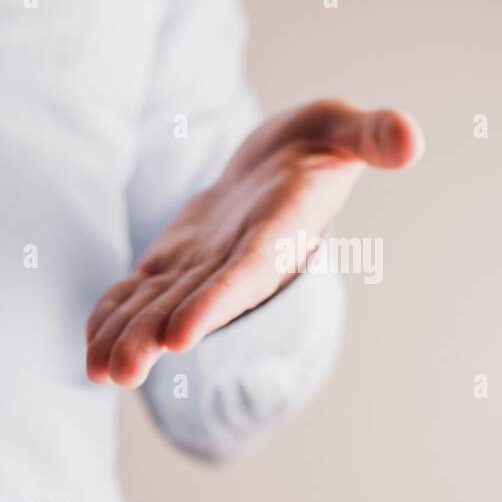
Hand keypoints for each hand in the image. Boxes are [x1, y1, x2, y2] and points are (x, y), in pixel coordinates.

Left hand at [85, 99, 423, 385]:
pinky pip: (138, 291)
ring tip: (95, 373)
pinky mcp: (172, 260)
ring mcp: (199, 266)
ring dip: (125, 338)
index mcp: (277, 235)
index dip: (213, 303)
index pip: (244, 275)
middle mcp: (234, 263)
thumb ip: (373, 134)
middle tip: (120, 372)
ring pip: (157, 306)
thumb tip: (411, 141)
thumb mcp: (345, 127)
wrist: (283, 163)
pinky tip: (89, 344)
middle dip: (153, 337)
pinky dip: (113, 313)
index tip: (181, 335)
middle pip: (191, 304)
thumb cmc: (318, 143)